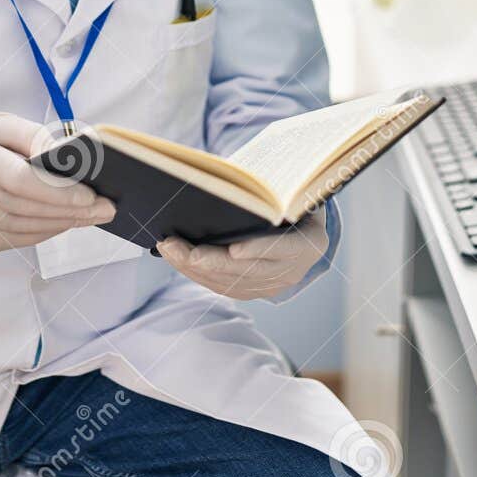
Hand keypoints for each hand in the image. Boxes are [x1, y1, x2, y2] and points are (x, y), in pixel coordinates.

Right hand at [0, 112, 114, 251]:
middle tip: (107, 208)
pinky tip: (66, 221)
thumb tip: (70, 155)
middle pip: (29, 209)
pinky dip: (46, 231)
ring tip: (94, 215)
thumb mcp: (1, 123)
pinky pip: (18, 239)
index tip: (91, 195)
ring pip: (27, 229)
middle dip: (73, 210)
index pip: (20, 182)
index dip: (58, 192)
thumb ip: (34, 136)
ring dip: (64, 224)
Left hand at [158, 209, 329, 299]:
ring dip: (194, 267)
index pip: (284, 248)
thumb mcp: (292, 193)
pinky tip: (177, 259)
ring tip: (168, 247)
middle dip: (210, 260)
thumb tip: (234, 185)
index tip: (235, 249)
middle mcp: (292, 271)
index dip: (259, 249)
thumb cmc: (291, 201)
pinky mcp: (253, 291)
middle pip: (247, 270)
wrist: (304, 228)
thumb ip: (273, 194)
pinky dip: (197, 273)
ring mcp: (272, 286)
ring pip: (229, 282)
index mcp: (309, 243)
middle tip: (179, 247)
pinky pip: (222, 287)